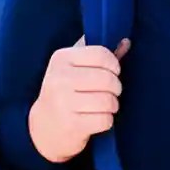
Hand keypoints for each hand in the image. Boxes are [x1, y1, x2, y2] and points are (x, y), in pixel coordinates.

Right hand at [28, 36, 129, 163]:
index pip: (101, 54)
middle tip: (109, 92)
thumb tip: (126, 42)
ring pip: (108, 101)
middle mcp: (59, 79)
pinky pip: (105, 120)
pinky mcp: (71, 125)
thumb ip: (100, 56)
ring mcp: (63, 103)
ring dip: (112, 105)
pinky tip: (96, 119)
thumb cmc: (65, 93)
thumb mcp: (75, 69)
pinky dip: (106, 121)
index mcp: (61, 59)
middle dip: (116, 88)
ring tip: (103, 106)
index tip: (112, 72)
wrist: (42, 127)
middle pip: (107, 79)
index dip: (114, 65)